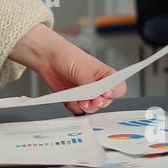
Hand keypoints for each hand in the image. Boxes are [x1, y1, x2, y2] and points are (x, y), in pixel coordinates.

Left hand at [8, 23, 124, 114]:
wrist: (48, 58)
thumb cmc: (69, 57)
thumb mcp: (84, 70)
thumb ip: (93, 85)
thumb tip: (99, 96)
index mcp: (106, 76)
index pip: (118, 89)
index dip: (113, 93)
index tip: (105, 94)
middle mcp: (97, 86)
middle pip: (106, 102)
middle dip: (98, 103)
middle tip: (92, 100)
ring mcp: (86, 94)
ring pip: (93, 109)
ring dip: (87, 107)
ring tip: (80, 101)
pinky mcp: (75, 100)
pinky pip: (78, 111)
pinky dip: (75, 108)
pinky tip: (71, 101)